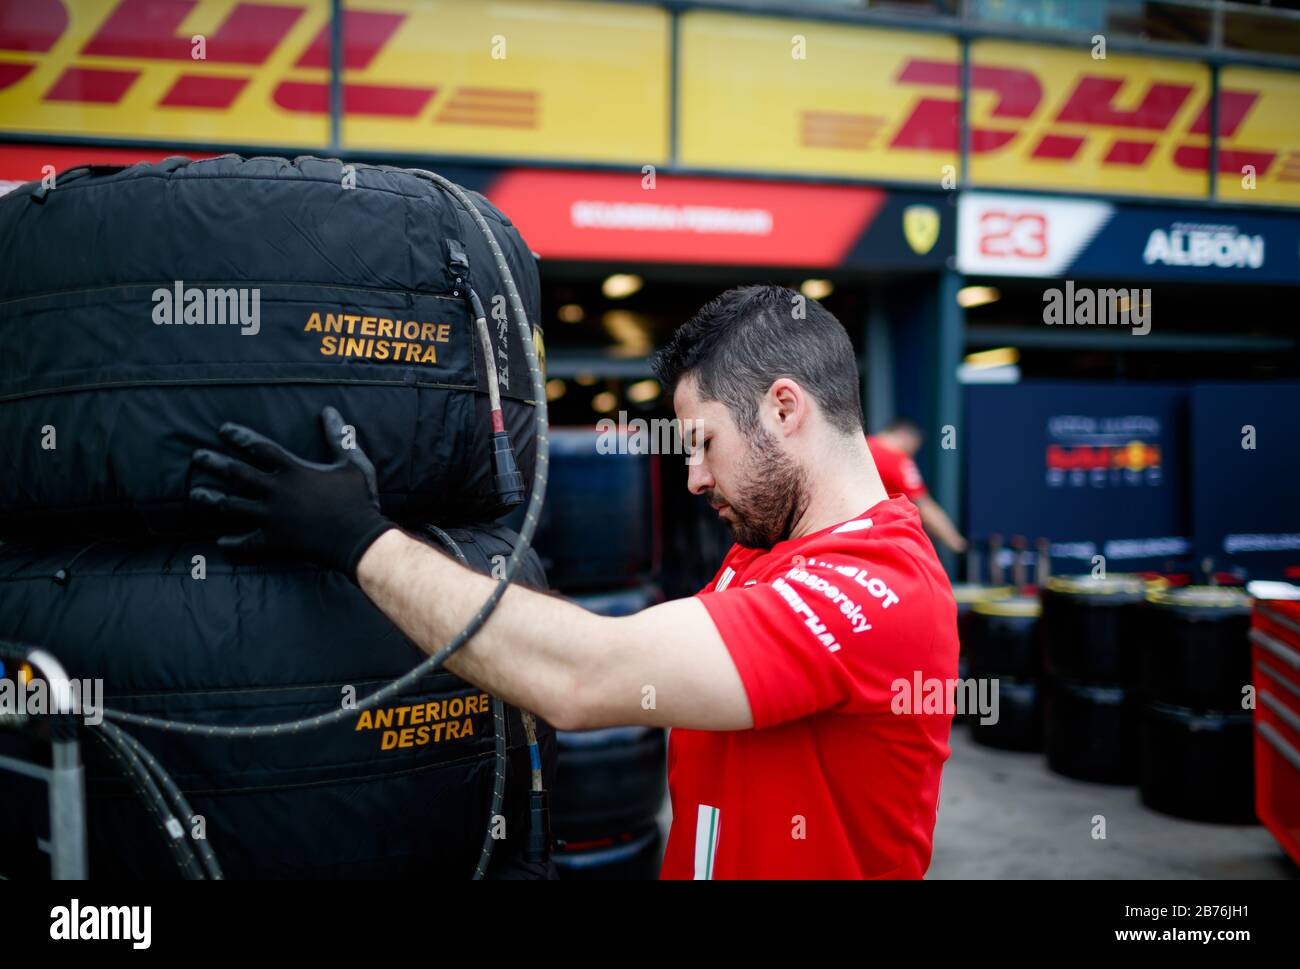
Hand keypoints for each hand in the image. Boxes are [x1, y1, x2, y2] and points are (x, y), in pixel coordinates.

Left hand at [190, 406, 394, 579]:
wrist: (359, 539)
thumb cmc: (359, 499)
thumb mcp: (353, 463)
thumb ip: (338, 436)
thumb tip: (329, 411)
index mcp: (293, 469)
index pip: (258, 447)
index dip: (238, 436)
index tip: (223, 430)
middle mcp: (276, 491)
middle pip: (235, 473)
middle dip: (213, 462)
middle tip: (197, 456)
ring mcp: (271, 517)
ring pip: (231, 505)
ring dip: (211, 499)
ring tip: (196, 494)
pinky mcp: (273, 541)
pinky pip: (245, 543)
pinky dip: (232, 543)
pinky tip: (221, 542)